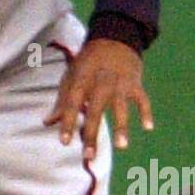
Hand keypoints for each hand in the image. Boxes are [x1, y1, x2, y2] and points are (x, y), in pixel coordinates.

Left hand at [44, 38, 153, 162]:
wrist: (114, 39)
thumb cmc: (88, 63)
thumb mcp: (71, 76)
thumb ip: (62, 101)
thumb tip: (47, 122)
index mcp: (81, 80)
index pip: (72, 103)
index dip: (68, 122)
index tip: (64, 141)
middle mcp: (100, 82)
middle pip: (95, 110)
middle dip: (92, 133)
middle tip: (88, 155)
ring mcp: (120, 83)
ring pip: (121, 107)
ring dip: (122, 126)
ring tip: (122, 146)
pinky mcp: (135, 83)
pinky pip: (142, 99)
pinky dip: (146, 112)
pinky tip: (148, 127)